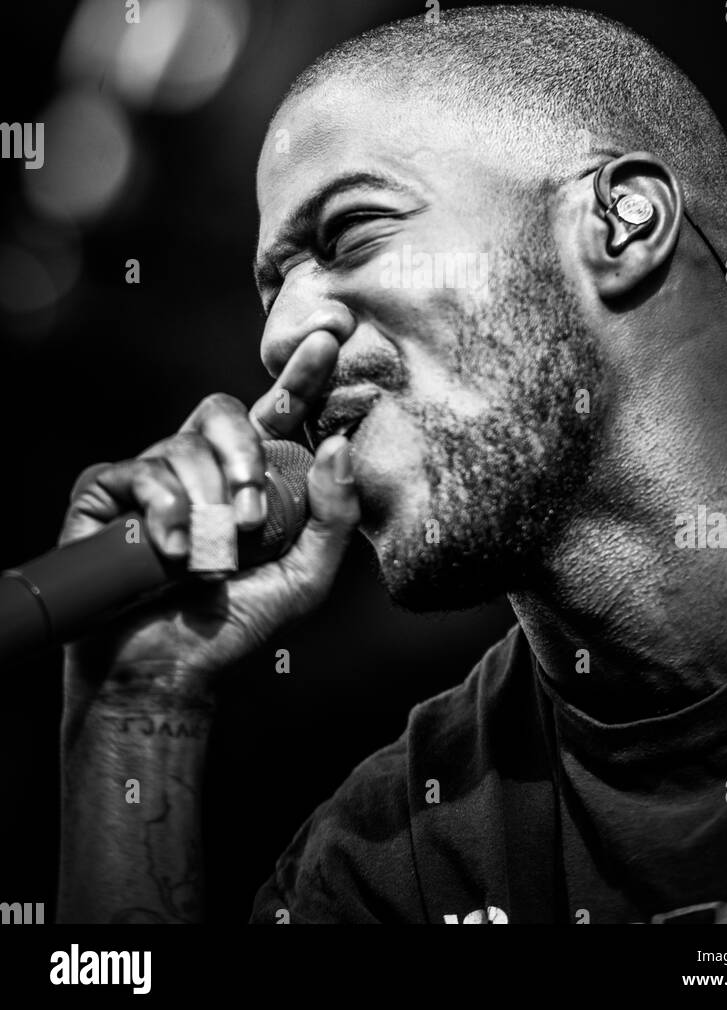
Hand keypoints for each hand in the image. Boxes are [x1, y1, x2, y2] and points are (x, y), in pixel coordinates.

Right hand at [61, 310, 359, 698]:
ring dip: (205, 504)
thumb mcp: (305, 577)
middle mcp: (200, 467)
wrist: (164, 671)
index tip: (330, 338)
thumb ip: (334, 516)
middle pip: (221, 411)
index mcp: (250, 477)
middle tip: (252, 516)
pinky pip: (135, 475)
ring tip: (210, 558)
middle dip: (242, 455)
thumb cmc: (234, 625)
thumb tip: (338, 446)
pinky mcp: (104, 495)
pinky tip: (173, 552)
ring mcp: (150, 477)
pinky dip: (161, 513)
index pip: (277, 412)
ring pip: (180, 448)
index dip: (301, 374)